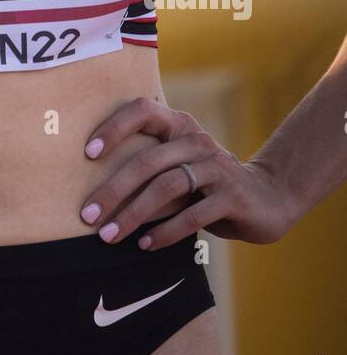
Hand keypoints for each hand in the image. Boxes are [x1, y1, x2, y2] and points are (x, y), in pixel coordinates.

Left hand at [79, 96, 292, 250]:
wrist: (267, 198)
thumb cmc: (206, 184)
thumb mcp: (178, 167)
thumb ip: (149, 168)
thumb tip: (97, 190)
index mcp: (179, 126)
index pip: (142, 110)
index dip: (114, 127)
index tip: (87, 154)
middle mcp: (197, 140)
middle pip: (147, 161)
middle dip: (113, 190)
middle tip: (88, 215)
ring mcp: (217, 166)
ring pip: (166, 187)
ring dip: (134, 214)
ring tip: (110, 235)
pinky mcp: (233, 197)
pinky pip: (192, 215)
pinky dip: (165, 232)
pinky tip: (145, 245)